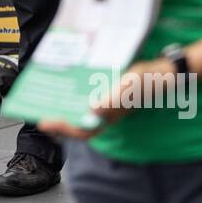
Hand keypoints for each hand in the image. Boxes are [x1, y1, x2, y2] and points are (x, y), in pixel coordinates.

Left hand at [36, 58, 175, 138]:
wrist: (163, 73)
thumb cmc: (147, 80)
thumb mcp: (131, 86)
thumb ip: (114, 99)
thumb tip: (93, 109)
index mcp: (111, 116)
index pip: (83, 130)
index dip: (63, 129)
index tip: (45, 123)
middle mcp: (106, 115)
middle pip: (78, 126)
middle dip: (58, 123)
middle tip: (38, 115)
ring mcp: (107, 107)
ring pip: (80, 116)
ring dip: (64, 113)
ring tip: (46, 104)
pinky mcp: (107, 97)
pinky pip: (87, 103)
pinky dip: (74, 101)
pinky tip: (64, 91)